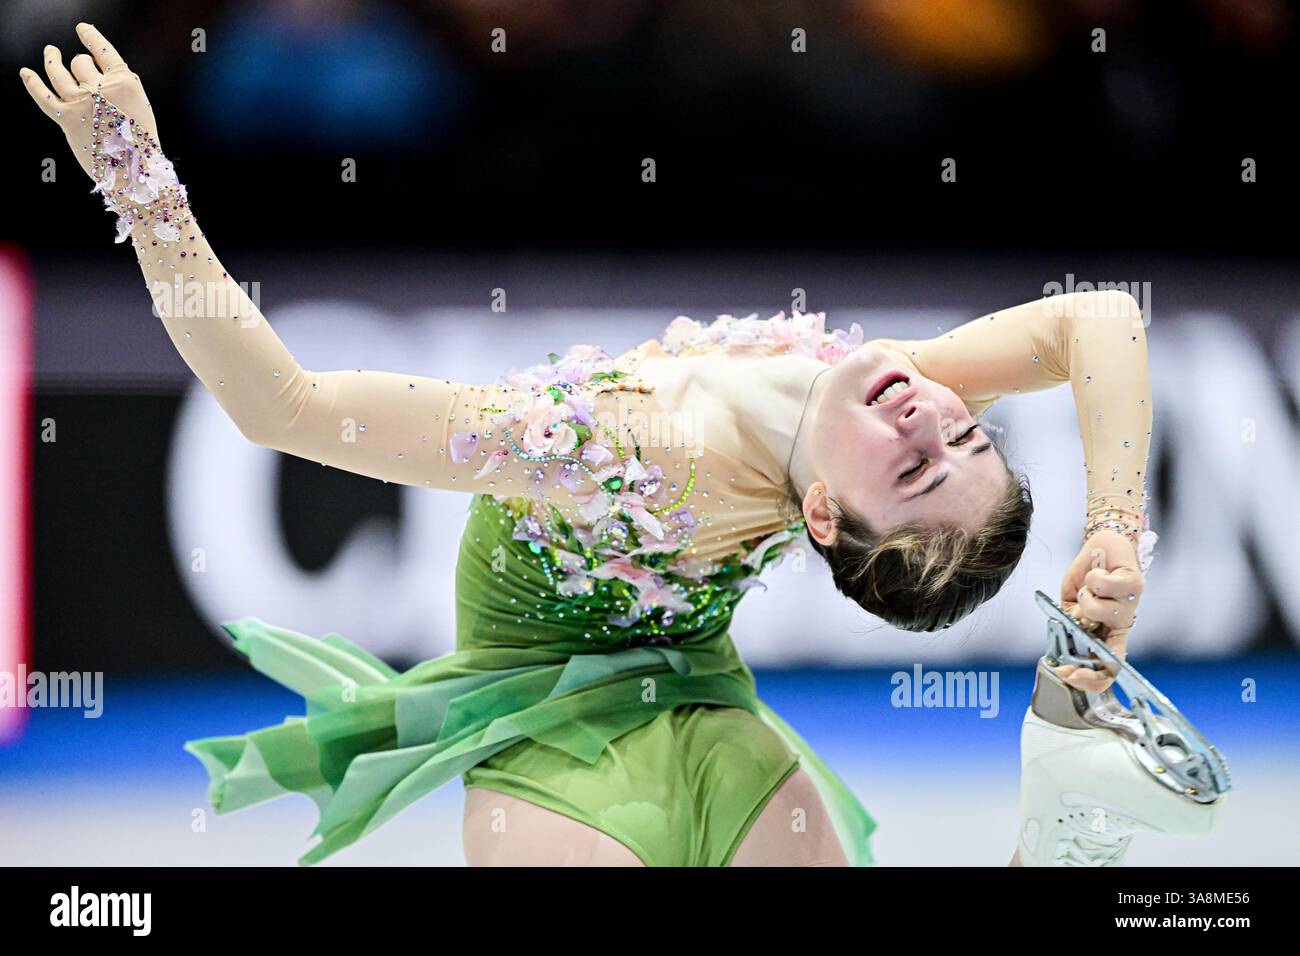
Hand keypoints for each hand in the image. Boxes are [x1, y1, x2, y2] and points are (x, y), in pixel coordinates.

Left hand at [19, 23, 158, 181]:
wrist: (135, 174)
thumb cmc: (142, 144)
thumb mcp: (142, 108)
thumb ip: (121, 88)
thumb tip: (97, 72)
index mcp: (125, 82)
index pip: (103, 49)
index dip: (90, 36)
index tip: (81, 28)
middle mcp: (101, 87)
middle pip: (81, 62)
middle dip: (80, 64)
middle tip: (83, 71)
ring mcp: (81, 102)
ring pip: (59, 71)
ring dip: (52, 59)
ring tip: (50, 52)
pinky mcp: (66, 118)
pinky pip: (43, 95)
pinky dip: (31, 82)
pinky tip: (26, 72)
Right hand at [1053, 529, 1143, 691]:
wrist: (1102, 544)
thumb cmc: (1087, 574)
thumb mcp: (1070, 601)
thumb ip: (1069, 618)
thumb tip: (1072, 632)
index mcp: (1106, 631)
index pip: (1106, 666)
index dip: (1091, 679)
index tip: (1068, 675)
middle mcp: (1121, 624)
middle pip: (1112, 659)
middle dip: (1088, 668)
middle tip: (1069, 667)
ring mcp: (1131, 607)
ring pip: (1100, 612)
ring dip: (1085, 597)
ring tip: (1089, 586)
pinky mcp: (1136, 585)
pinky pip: (1106, 586)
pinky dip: (1094, 577)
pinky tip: (1099, 571)